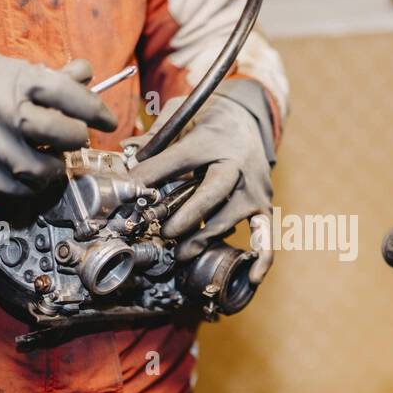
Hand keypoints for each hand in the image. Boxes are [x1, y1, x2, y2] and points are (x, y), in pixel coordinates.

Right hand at [0, 50, 116, 195]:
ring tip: (53, 158)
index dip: (96, 109)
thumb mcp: (2, 69)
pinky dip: (33, 187)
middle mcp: (4, 112)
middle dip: (78, 138)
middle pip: (65, 133)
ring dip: (57, 167)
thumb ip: (46, 76)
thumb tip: (86, 74)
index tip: (106, 119)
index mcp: (13, 80)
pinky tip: (32, 175)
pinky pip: (20, 191)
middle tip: (76, 137)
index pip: (70, 93)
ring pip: (45, 169)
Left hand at [128, 92, 273, 283]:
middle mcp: (236, 163)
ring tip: (181, 253)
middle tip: (166, 233)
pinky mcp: (263, 204)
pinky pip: (266, 234)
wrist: (247, 118)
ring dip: (205, 237)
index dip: (149, 175)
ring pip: (230, 217)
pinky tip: (251, 278)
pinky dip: (262, 258)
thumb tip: (127, 159)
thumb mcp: (179, 114)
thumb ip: (154, 136)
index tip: (127, 190)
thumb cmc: (207, 120)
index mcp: (210, 139)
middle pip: (212, 191)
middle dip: (188, 215)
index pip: (176, 159)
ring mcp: (252, 186)